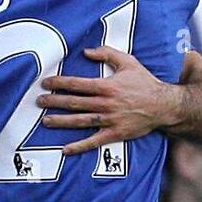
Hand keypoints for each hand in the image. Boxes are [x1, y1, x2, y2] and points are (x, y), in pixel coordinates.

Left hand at [38, 48, 180, 155]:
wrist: (163, 105)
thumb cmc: (144, 82)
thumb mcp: (128, 62)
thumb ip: (107, 54)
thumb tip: (86, 52)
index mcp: (106, 86)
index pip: (77, 84)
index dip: (59, 83)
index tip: (45, 83)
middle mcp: (105, 103)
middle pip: (74, 103)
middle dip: (54, 102)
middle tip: (39, 101)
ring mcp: (109, 120)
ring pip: (80, 121)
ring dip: (61, 122)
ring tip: (45, 121)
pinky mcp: (114, 134)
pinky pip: (94, 141)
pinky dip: (79, 146)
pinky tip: (65, 149)